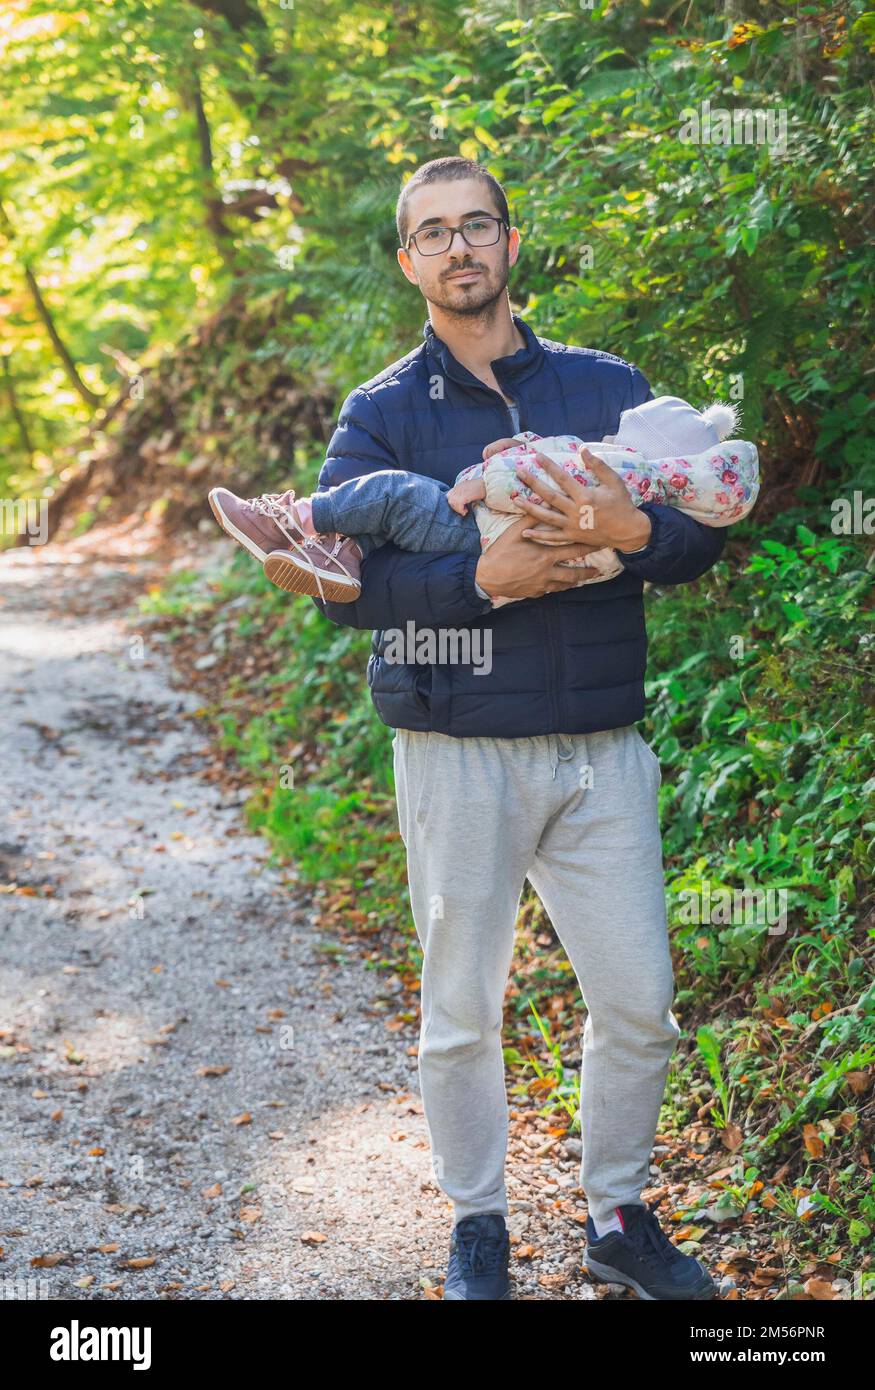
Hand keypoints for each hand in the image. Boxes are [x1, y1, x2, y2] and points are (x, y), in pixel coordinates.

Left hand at [447, 476, 485, 515]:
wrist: (489, 484)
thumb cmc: (482, 488)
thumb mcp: (470, 490)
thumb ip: (464, 494)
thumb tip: (461, 503)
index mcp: (459, 486)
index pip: (449, 495)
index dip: (453, 502)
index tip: (460, 506)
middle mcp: (458, 487)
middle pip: (450, 499)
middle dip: (455, 507)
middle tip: (463, 510)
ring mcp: (461, 491)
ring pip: (452, 502)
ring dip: (458, 509)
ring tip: (465, 511)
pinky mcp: (464, 495)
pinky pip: (458, 504)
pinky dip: (461, 510)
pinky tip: (466, 511)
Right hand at [474, 513, 604, 600]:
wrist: (488, 578)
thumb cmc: (501, 553)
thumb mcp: (514, 533)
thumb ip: (531, 519)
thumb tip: (541, 502)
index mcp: (546, 556)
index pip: (574, 550)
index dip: (589, 547)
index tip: (601, 543)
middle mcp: (548, 572)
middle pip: (574, 572)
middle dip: (589, 570)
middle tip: (601, 569)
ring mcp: (542, 585)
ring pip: (565, 585)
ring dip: (576, 581)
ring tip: (585, 579)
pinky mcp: (535, 593)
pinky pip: (551, 591)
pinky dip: (559, 587)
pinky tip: (563, 585)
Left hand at [514, 447, 652, 552]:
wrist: (628, 531)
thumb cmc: (622, 504)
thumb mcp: (614, 481)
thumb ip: (598, 465)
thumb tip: (583, 448)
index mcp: (585, 496)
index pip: (562, 478)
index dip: (549, 466)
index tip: (537, 456)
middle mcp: (576, 511)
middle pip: (549, 496)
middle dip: (533, 483)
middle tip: (519, 472)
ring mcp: (572, 526)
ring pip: (546, 517)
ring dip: (529, 508)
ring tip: (516, 500)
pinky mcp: (572, 537)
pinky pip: (552, 538)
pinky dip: (538, 535)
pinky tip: (525, 532)